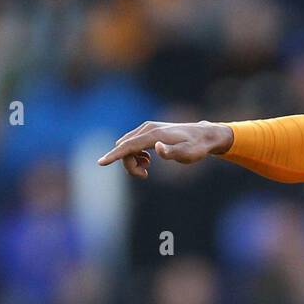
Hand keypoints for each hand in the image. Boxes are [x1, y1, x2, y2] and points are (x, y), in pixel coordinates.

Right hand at [97, 121, 233, 177]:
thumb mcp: (188, 154)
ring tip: (147, 168)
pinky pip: (132, 144)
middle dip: (128, 164)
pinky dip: (135, 155)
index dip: (114, 156)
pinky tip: (147, 161)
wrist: (203, 135)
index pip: (128, 146)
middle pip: (124, 147)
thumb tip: (157, 148)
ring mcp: (146, 128)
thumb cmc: (196, 147)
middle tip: (145, 175)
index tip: (101, 163)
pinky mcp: (148, 131)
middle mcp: (147, 129)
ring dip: (131, 160)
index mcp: (153, 135)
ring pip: (127, 146)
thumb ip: (172, 152)